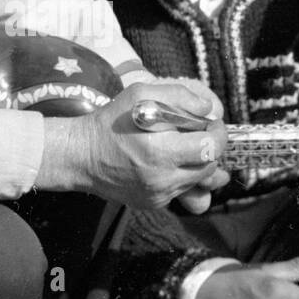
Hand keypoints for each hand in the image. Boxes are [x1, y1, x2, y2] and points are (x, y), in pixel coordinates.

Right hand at [65, 80, 228, 210]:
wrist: (82, 157)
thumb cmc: (111, 121)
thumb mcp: (140, 95)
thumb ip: (179, 97)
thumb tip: (208, 110)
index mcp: (160, 151)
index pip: (210, 147)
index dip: (217, 132)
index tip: (209, 123)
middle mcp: (162, 178)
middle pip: (209, 166)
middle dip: (211, 148)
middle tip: (199, 133)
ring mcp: (159, 195)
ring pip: (199, 180)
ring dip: (198, 162)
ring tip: (183, 146)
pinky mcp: (154, 203)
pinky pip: (182, 190)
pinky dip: (182, 175)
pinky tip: (167, 161)